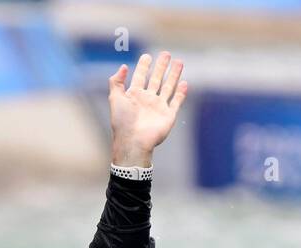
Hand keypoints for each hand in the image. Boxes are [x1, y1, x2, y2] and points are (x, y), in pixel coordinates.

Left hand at [109, 51, 188, 167]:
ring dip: (174, 75)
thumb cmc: (122, 122)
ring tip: (179, 62)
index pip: (140, 77)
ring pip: (168, 87)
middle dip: (161, 67)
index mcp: (134, 95)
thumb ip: (116, 82)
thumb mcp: (115, 99)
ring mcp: (159, 107)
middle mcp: (147, 100)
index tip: (146, 56)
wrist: (133, 142)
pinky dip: (181, 93)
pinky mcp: (168, 115)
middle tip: (166, 53)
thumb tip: (122, 66)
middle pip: (156, 79)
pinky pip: (176, 102)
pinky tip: (184, 83)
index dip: (143, 66)